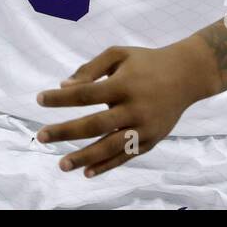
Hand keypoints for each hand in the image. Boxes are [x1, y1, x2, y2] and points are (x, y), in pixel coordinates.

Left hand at [35, 37, 218, 176]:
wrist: (187, 75)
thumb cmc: (146, 62)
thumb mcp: (119, 54)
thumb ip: (90, 68)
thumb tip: (63, 85)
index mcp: (124, 84)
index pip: (86, 93)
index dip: (61, 98)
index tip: (40, 99)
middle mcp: (135, 107)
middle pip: (95, 124)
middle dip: (65, 131)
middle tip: (41, 136)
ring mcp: (144, 127)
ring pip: (110, 147)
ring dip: (85, 158)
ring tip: (61, 164)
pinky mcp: (151, 140)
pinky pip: (126, 156)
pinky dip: (106, 166)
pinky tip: (86, 172)